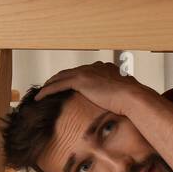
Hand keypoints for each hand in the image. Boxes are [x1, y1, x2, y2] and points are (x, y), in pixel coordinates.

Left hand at [35, 60, 152, 116]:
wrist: (132, 97)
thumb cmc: (133, 100)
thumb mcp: (126, 96)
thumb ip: (120, 96)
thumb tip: (121, 104)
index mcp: (104, 68)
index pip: (83, 72)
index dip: (72, 78)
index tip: (66, 85)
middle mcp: (93, 67)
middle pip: (69, 72)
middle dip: (57, 80)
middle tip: (48, 88)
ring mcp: (86, 73)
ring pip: (60, 77)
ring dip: (49, 85)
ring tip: (41, 93)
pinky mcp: (80, 81)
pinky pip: (57, 85)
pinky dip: (47, 91)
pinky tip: (39, 97)